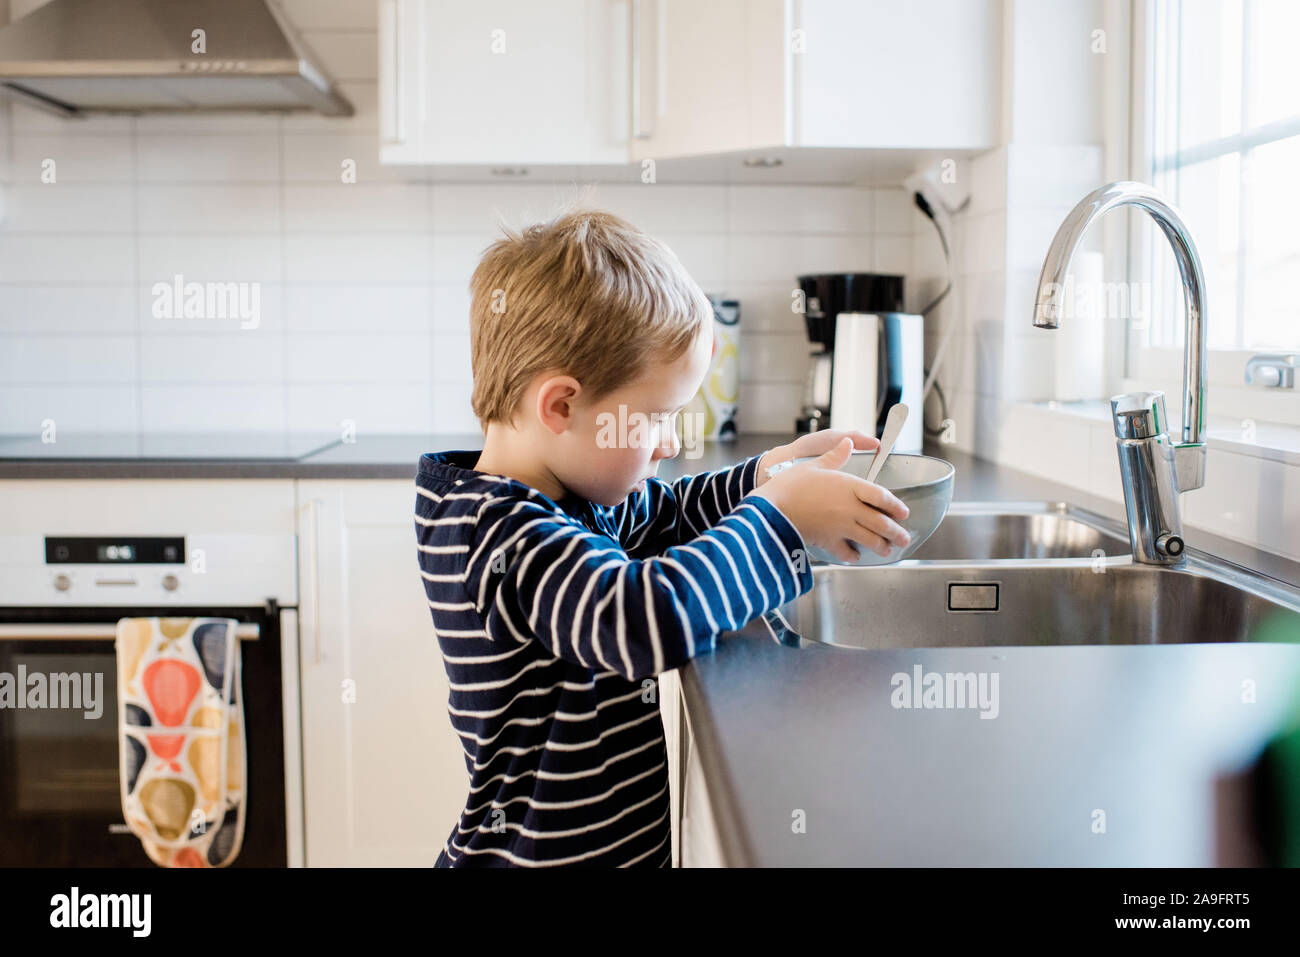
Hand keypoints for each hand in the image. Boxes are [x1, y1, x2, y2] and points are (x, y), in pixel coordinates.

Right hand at [748, 436, 909, 562]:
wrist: (772, 508)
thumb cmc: (790, 484)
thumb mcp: (814, 465)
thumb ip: (835, 456)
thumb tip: (848, 443)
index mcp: (849, 486)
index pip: (882, 497)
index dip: (896, 506)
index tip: (903, 512)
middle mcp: (850, 508)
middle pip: (882, 523)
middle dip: (897, 533)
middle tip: (904, 538)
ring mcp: (841, 526)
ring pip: (870, 539)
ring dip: (882, 546)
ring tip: (888, 550)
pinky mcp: (829, 541)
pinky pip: (847, 552)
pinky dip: (854, 556)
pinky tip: (857, 556)